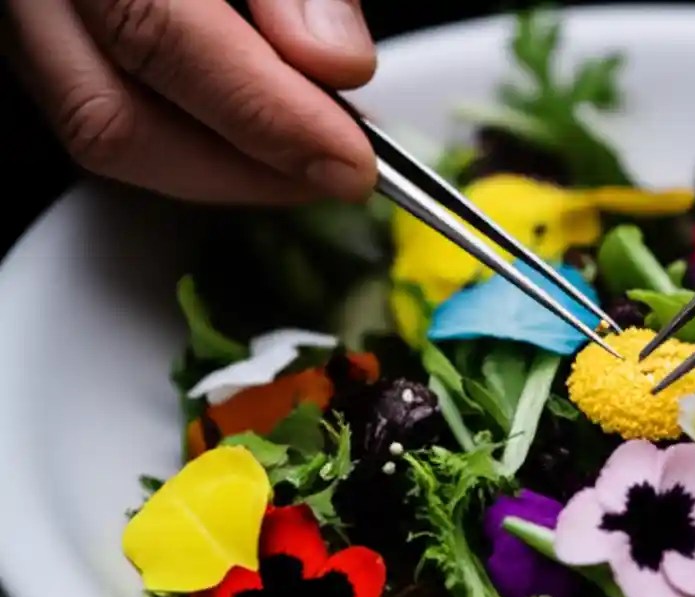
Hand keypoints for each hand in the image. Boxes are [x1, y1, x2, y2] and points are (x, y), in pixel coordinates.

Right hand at [4, 0, 377, 203]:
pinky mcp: (29, 17)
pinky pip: (89, 92)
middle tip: (333, 168)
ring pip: (90, 120)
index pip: (159, 34)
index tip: (350, 159)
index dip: (265, 116)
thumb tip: (334, 63)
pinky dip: (181, 127)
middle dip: (240, 170)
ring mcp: (12, 0)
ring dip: (213, 163)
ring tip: (305, 151)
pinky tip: (251, 121)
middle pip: (108, 114)